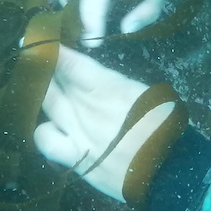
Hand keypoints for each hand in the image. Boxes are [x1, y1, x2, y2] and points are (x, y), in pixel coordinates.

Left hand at [34, 46, 175, 201]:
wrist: (171, 169)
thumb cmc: (166, 126)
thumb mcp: (146, 92)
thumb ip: (115, 84)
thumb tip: (95, 77)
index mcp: (107, 87)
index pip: (68, 62)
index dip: (49, 50)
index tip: (39, 41)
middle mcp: (86, 107)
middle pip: (52, 81)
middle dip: (43, 69)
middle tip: (39, 63)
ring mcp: (77, 133)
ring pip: (45, 105)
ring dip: (43, 95)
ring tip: (47, 94)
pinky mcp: (75, 158)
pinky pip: (45, 141)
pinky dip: (44, 131)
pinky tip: (50, 128)